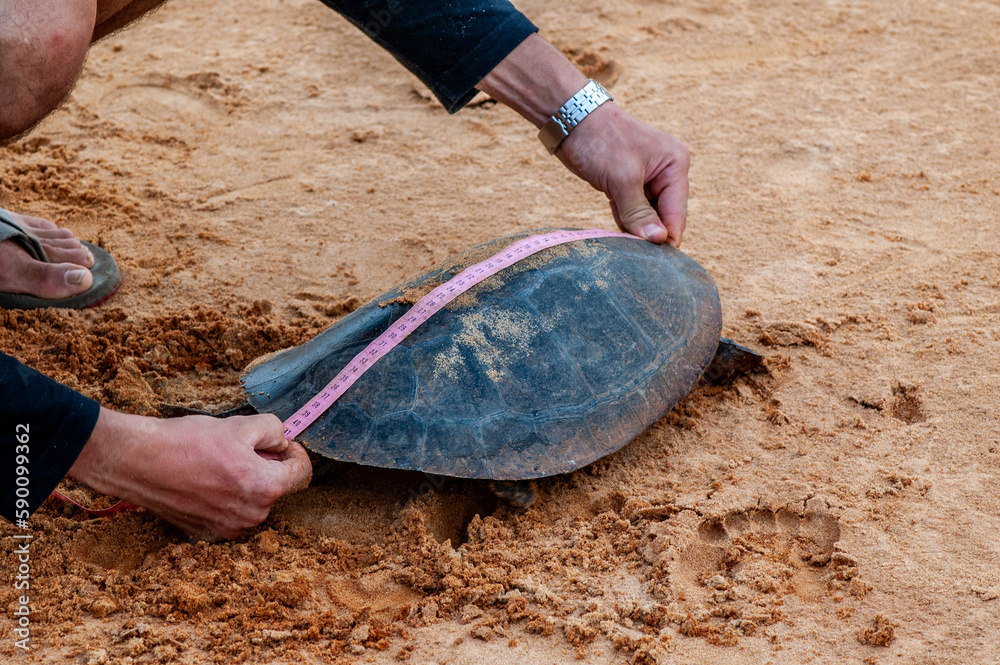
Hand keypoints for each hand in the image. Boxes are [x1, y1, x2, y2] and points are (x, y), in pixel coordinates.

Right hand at [69, 409, 311, 539]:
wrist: (138, 461)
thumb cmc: (187, 442)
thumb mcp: (241, 424)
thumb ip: (274, 431)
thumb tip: (283, 441)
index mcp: (264, 488)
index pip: (302, 474)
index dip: (296, 453)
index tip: (282, 443)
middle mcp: (250, 515)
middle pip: (277, 488)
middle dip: (267, 466)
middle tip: (242, 448)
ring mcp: (228, 527)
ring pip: (253, 500)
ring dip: (246, 482)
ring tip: (219, 462)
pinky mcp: (207, 531)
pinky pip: (230, 511)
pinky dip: (226, 495)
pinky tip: (205, 478)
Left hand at [477, 34, 689, 245]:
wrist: (570, 119)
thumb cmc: (600, 140)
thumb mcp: (622, 179)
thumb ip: (639, 213)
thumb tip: (658, 240)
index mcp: (675, 165)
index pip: (677, 213)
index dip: (666, 237)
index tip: (653, 262)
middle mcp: (666, 173)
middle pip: (663, 217)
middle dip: (648, 234)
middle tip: (632, 253)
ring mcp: (647, 180)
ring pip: (646, 217)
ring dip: (633, 229)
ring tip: (620, 240)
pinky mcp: (627, 185)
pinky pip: (630, 212)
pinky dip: (622, 221)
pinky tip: (612, 227)